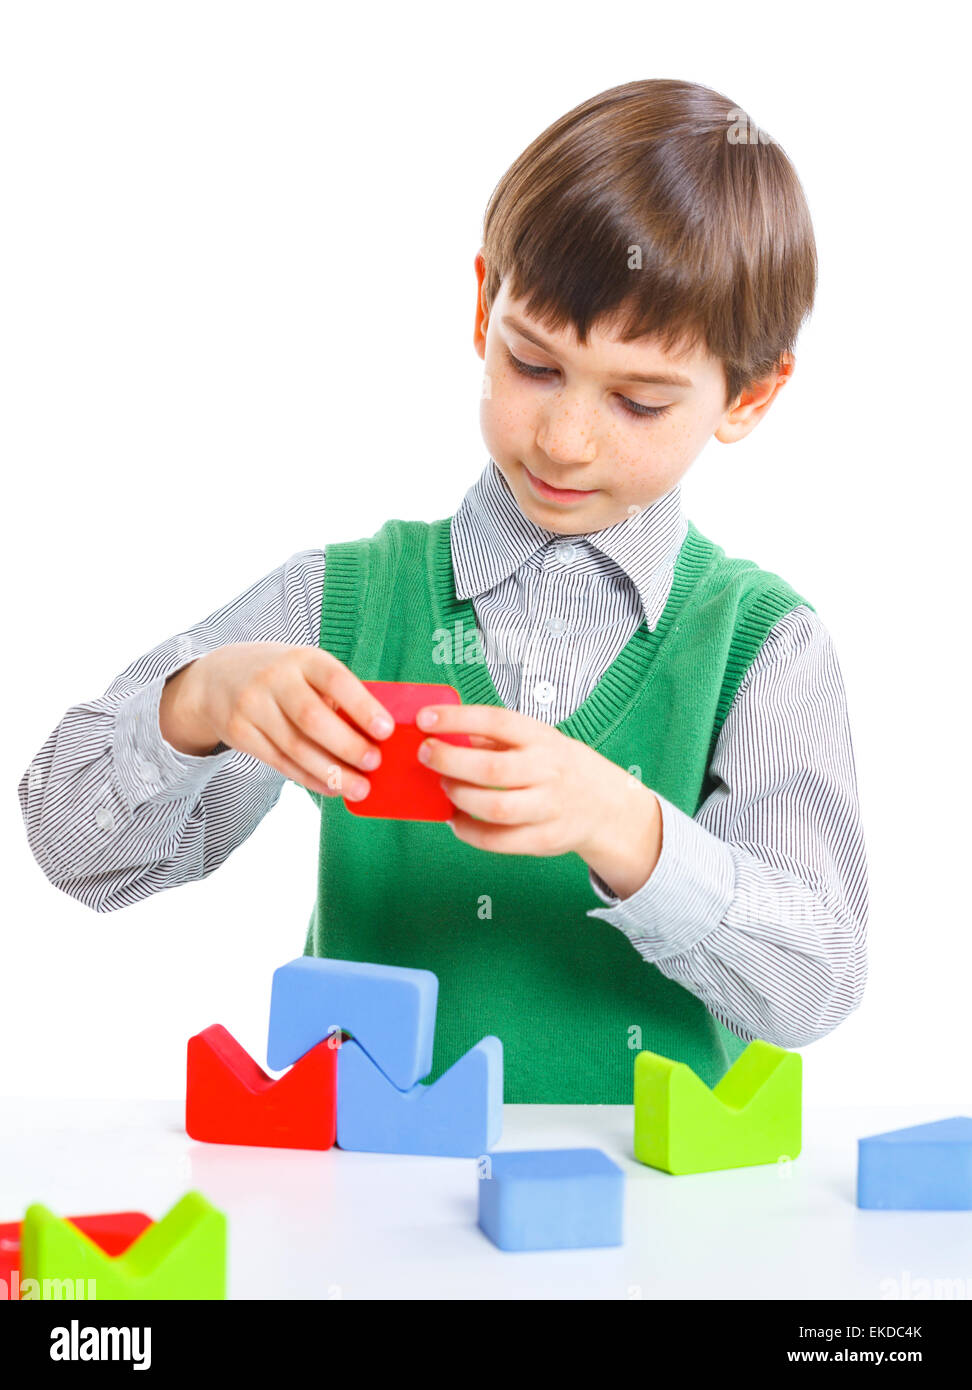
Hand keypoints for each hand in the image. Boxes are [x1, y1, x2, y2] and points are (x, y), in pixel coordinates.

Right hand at [159, 643, 395, 799]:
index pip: (336, 680)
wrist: (217, 677)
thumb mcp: (306, 669)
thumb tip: (377, 736)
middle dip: (347, 746)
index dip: (362, 707)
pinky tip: (331, 788)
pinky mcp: (239, 732)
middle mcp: (274, 679)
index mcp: (302, 658)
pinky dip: (308, 779)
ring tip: (359, 788)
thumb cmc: (282, 676)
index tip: (386, 730)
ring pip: (295, 747)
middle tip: (374, 764)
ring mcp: (252, 706)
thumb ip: (336, 695)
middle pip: (313, 718)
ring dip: (331, 772)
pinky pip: (279, 762)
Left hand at [415, 702, 662, 896]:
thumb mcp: (536, 739)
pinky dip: (469, 832)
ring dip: (459, 797)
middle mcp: (548, 771)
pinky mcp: (544, 839)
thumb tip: (443, 734)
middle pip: (492, 769)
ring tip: (444, 786)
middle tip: (426, 755)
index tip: (426, 719)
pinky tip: (455, 819)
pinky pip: (499, 841)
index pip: (497, 722)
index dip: (458, 719)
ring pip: (495, 807)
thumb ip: (494, 737)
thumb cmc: (557, 766)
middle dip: (450, 761)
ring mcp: (548, 808)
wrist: (606, 806)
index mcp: (543, 738)